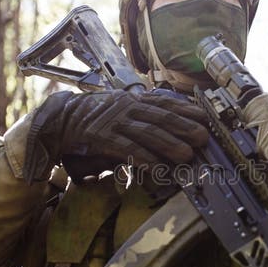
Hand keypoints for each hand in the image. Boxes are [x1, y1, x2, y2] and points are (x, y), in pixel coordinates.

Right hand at [24, 89, 208, 181]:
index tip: (206, 119)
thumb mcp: (122, 107)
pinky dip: (143, 157)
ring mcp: (115, 122)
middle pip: (161, 117)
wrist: (61, 117)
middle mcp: (127, 107)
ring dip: (169, 144)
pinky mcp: (102, 137)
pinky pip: (126, 148)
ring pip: (147, 133)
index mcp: (134, 99)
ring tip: (186, 155)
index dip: (187, 111)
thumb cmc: (96, 114)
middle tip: (203, 138)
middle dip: (184, 127)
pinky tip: (156, 167)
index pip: (166, 103)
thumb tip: (171, 122)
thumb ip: (144, 112)